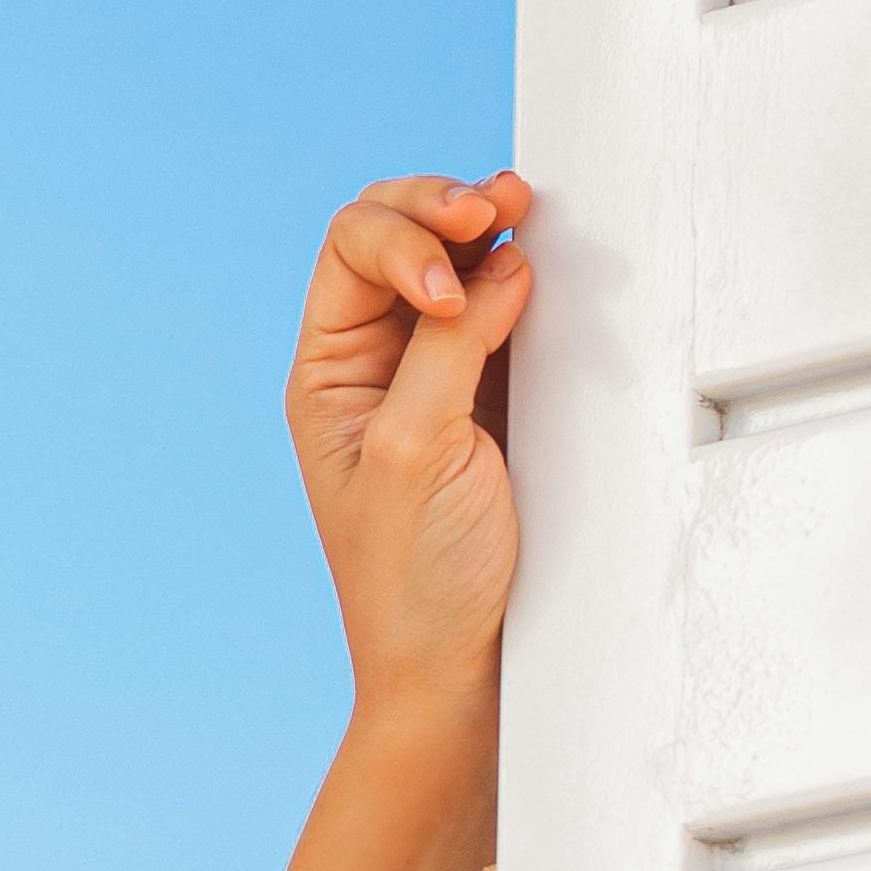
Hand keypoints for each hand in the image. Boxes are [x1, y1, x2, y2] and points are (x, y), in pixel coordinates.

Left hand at [287, 173, 534, 704]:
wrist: (461, 663)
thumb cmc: (417, 578)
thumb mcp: (417, 450)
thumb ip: (450, 348)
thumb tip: (496, 265)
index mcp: (327, 376)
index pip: (351, 252)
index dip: (402, 239)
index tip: (448, 288)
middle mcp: (374, 364)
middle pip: (395, 235)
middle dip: (441, 208)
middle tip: (496, 208)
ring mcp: (437, 373)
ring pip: (454, 261)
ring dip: (487, 227)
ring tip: (522, 207)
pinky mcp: (495, 394)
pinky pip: (504, 307)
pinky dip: (523, 273)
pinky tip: (543, 260)